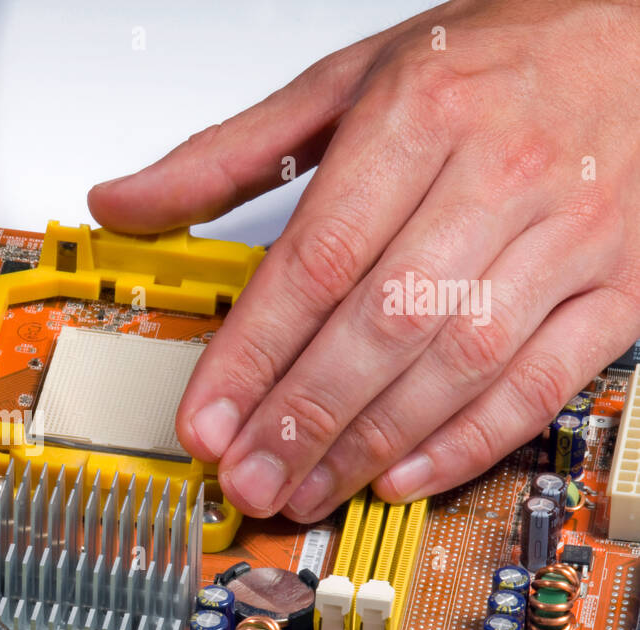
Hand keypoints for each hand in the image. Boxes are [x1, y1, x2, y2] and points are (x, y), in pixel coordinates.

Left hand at [89, 0, 639, 520]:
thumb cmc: (492, 59)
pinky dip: (470, 441)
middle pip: (382, 324)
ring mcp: (570, 235)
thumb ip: (227, 154)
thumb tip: (122, 202)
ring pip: (458, 364)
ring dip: (371, 443)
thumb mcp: (347, 82)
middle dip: (303, 417)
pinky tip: (404, 476)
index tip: (206, 420)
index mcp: (419, 117)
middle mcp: (499, 174)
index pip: (315, 260)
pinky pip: (543, 382)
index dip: (252, 355)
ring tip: (305, 488)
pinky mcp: (621, 285)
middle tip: (248, 477)